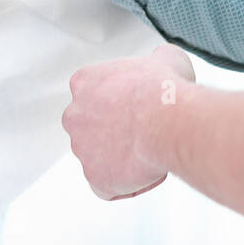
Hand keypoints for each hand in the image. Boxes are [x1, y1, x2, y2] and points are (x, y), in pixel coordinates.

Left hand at [61, 44, 195, 199]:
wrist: (167, 121)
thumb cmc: (163, 92)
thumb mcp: (166, 58)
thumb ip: (156, 60)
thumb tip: (165, 62)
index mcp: (85, 82)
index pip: (93, 94)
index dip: (118, 103)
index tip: (136, 107)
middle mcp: (76, 114)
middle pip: (90, 127)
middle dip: (113, 132)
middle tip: (141, 132)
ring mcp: (82, 147)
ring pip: (98, 157)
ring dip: (120, 158)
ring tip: (148, 153)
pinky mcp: (95, 176)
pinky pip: (106, 186)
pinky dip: (124, 185)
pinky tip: (144, 173)